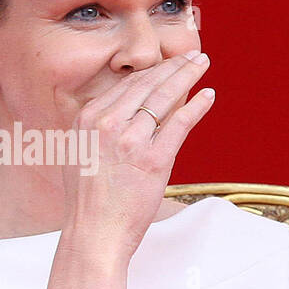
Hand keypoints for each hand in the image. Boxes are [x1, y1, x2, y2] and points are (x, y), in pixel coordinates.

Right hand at [56, 51, 214, 260]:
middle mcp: (107, 124)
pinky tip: (208, 95)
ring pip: (164, 97)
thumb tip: (121, 114)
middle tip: (192, 55)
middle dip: (173, 66)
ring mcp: (131, 141)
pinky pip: (179, 124)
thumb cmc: (88, 201)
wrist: (93, 233)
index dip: (152, 71)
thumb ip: (98, 130)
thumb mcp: (80, 154)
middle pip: (147, 84)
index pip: (126, 85)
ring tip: (202, 64)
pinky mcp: (153, 160)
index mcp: (87, 119)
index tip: (168, 63)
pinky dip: (196, 106)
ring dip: (187, 76)